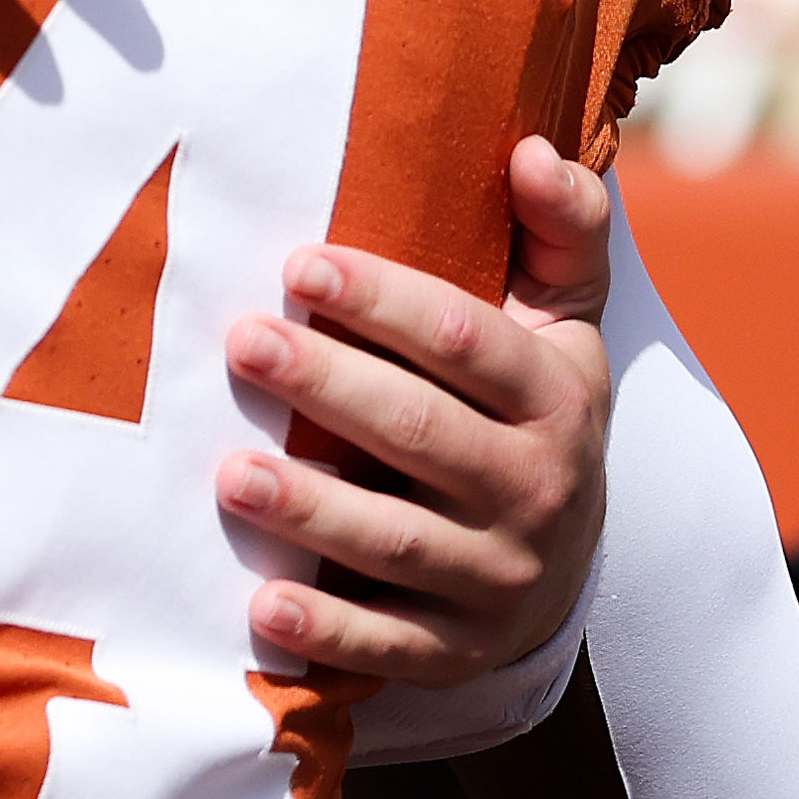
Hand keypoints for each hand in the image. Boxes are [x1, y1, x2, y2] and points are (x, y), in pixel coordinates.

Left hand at [219, 136, 615, 682]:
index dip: (387, 301)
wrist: (567, 566)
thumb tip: (533, 149)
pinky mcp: (456, 650)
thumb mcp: (564, 320)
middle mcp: (538, 492)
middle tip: (242, 342)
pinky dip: (328, 633)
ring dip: (313, 509)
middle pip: (424, 435)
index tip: (300, 263)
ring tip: (231, 470)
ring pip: (400, 543)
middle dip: (330, 385)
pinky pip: (389, 646)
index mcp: (559, 399)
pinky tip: (262, 604)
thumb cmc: (535, 409)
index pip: (472, 344)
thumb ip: (561, 229)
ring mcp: (499, 580)